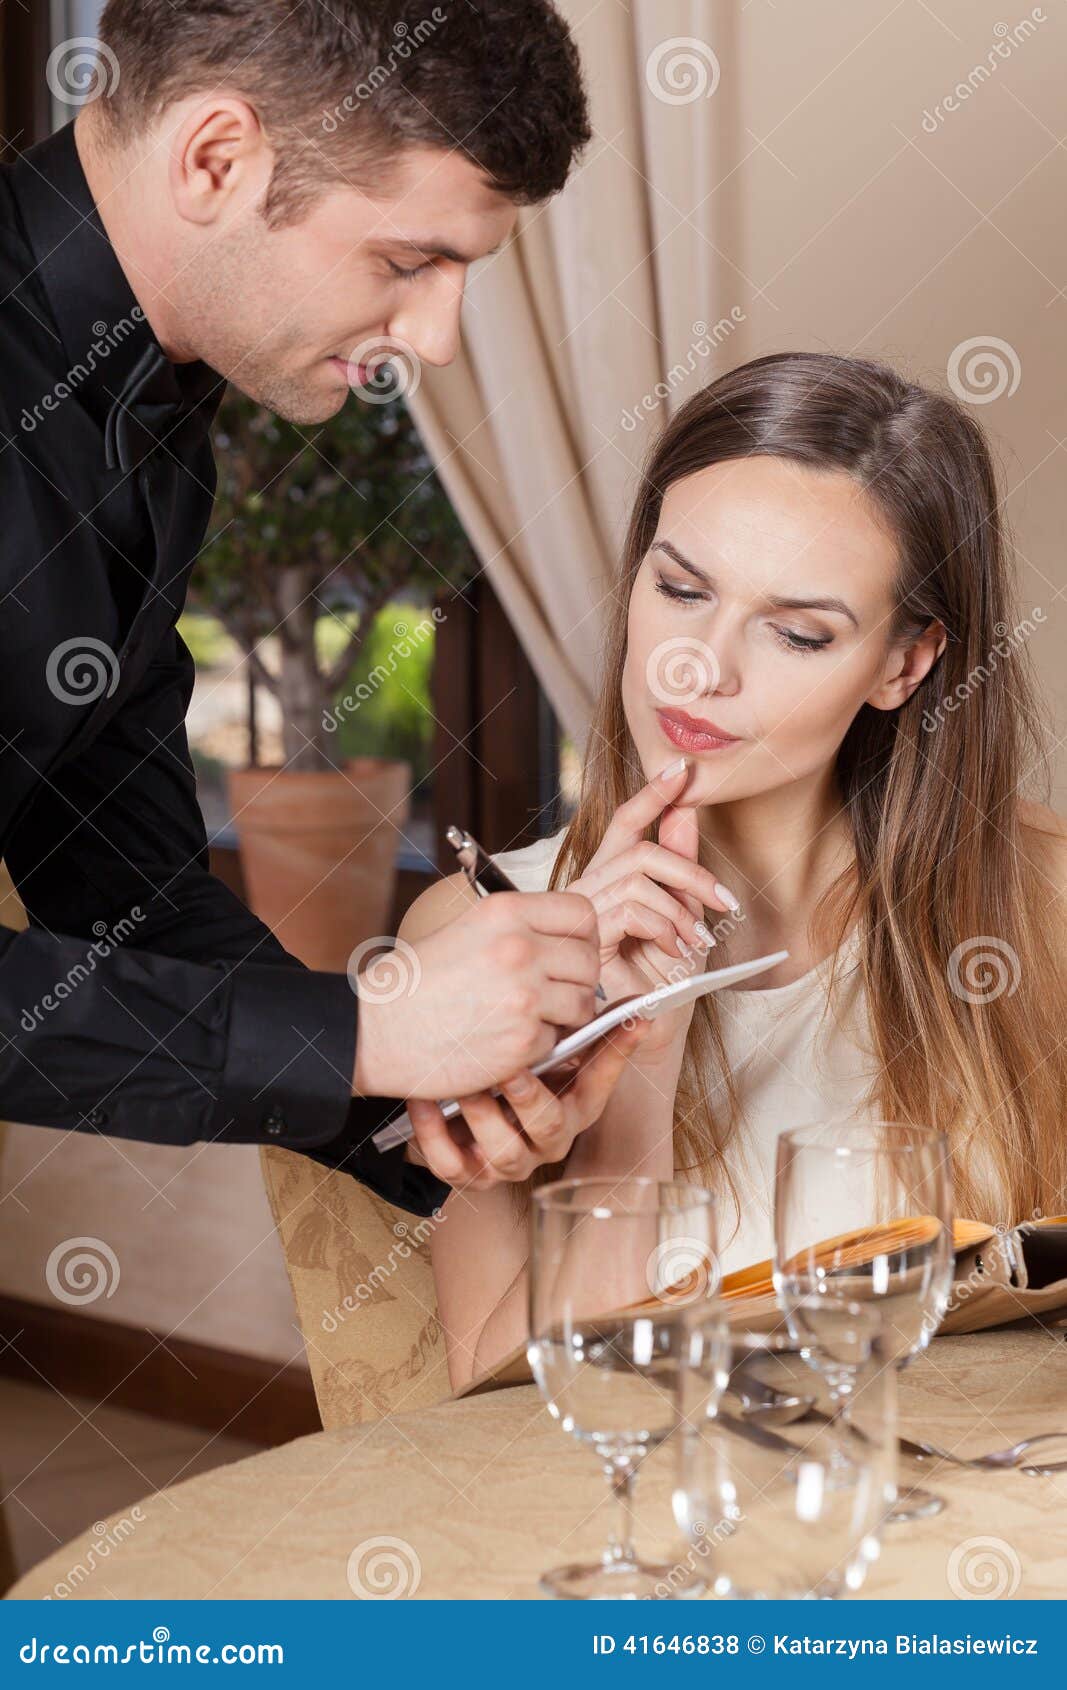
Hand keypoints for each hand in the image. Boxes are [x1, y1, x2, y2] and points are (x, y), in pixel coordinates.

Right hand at [352, 889, 600, 1100]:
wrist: (374, 1030)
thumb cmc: (414, 982)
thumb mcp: (466, 930)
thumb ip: (518, 928)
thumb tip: (565, 937)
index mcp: (506, 912)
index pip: (582, 912)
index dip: (581, 935)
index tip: (570, 951)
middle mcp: (520, 949)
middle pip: (588, 960)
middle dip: (576, 979)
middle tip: (553, 992)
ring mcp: (524, 997)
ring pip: (581, 1004)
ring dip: (564, 1015)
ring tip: (531, 1017)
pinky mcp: (521, 1042)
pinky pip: (556, 1042)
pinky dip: (537, 1046)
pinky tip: (506, 1040)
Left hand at [402, 1018, 650, 1189]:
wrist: (460, 1109)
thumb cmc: (517, 1074)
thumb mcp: (552, 1054)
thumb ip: (590, 1032)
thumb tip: (642, 1010)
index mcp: (573, 1109)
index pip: (599, 1086)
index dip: (607, 1060)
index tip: (612, 1028)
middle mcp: (546, 1141)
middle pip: (548, 1127)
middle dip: (530, 1098)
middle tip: (509, 1070)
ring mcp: (506, 1162)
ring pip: (502, 1152)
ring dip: (481, 1116)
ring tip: (464, 1085)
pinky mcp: (467, 1174)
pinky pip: (449, 1164)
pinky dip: (432, 1134)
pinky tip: (423, 1101)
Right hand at [567, 759, 738, 1060]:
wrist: (650, 1027)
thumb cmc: (664, 974)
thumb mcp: (684, 914)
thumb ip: (680, 864)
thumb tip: (685, 809)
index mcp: (610, 874)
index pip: (625, 821)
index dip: (651, 794)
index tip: (681, 769)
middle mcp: (590, 886)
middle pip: (640, 849)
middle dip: (689, 871)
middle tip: (724, 901)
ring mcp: (583, 911)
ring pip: (638, 878)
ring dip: (681, 908)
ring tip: (699, 941)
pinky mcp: (586, 938)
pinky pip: (631, 910)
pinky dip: (665, 927)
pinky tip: (676, 951)